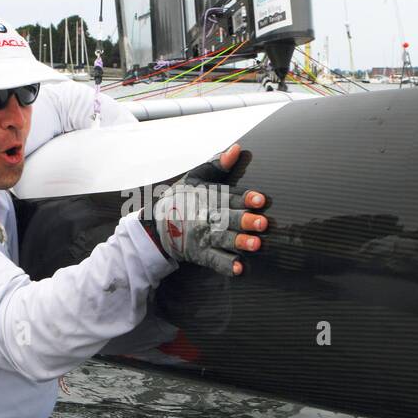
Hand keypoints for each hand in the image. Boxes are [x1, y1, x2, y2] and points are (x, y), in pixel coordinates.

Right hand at [152, 144, 268, 275]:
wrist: (156, 224)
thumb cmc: (181, 199)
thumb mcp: (195, 178)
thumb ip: (217, 165)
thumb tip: (237, 149)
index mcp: (207, 198)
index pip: (228, 197)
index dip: (245, 199)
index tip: (260, 200)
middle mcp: (206, 217)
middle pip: (227, 219)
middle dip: (244, 221)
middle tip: (261, 223)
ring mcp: (203, 237)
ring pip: (223, 240)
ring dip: (239, 242)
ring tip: (255, 244)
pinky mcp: (201, 254)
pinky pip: (214, 261)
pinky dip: (226, 266)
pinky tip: (239, 269)